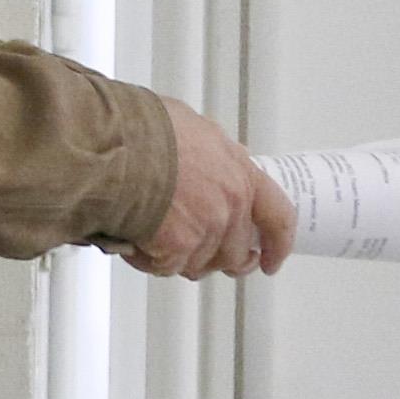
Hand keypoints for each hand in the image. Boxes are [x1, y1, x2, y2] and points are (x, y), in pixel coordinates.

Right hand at [126, 95, 294, 279]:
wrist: (120, 144)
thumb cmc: (148, 130)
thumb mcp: (196, 131)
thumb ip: (212, 156)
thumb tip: (208, 161)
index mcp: (242, 174)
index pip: (279, 218)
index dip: (278, 245)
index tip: (270, 259)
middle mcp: (231, 205)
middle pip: (234, 252)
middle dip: (216, 259)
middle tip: (196, 256)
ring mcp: (207, 229)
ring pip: (198, 264)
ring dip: (177, 258)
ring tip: (153, 236)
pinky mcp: (179, 247)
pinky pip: (166, 268)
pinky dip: (149, 260)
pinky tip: (136, 240)